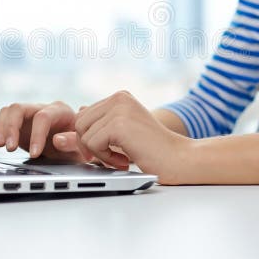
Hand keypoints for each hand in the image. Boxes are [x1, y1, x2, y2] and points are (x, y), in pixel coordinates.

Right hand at [0, 101, 94, 161]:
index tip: (34, 154)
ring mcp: (28, 114)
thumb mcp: (80, 147)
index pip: (43, 117)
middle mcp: (41, 108)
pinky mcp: (17, 123)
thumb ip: (72, 142)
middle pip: (19, 108)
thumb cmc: (78, 147)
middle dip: (11, 127)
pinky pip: (0, 119)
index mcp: (60, 110)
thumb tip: (57, 140)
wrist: (72, 148)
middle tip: (10, 148)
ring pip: (8, 112)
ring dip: (0, 128)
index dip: (37, 135)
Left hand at [74, 90, 189, 183]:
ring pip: (83, 134)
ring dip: (99, 153)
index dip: (90, 138)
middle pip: (79, 123)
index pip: (83, 115)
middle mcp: (118, 98)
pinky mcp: (119, 124)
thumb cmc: (154, 149)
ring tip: (121, 158)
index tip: (108, 151)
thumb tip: (79, 110)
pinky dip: (105, 158)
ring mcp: (119, 109)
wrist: (179, 159)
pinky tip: (125, 161)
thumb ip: (104, 120)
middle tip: (113, 157)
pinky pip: (92, 144)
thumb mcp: (125, 130)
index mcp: (119, 97)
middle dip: (90, 145)